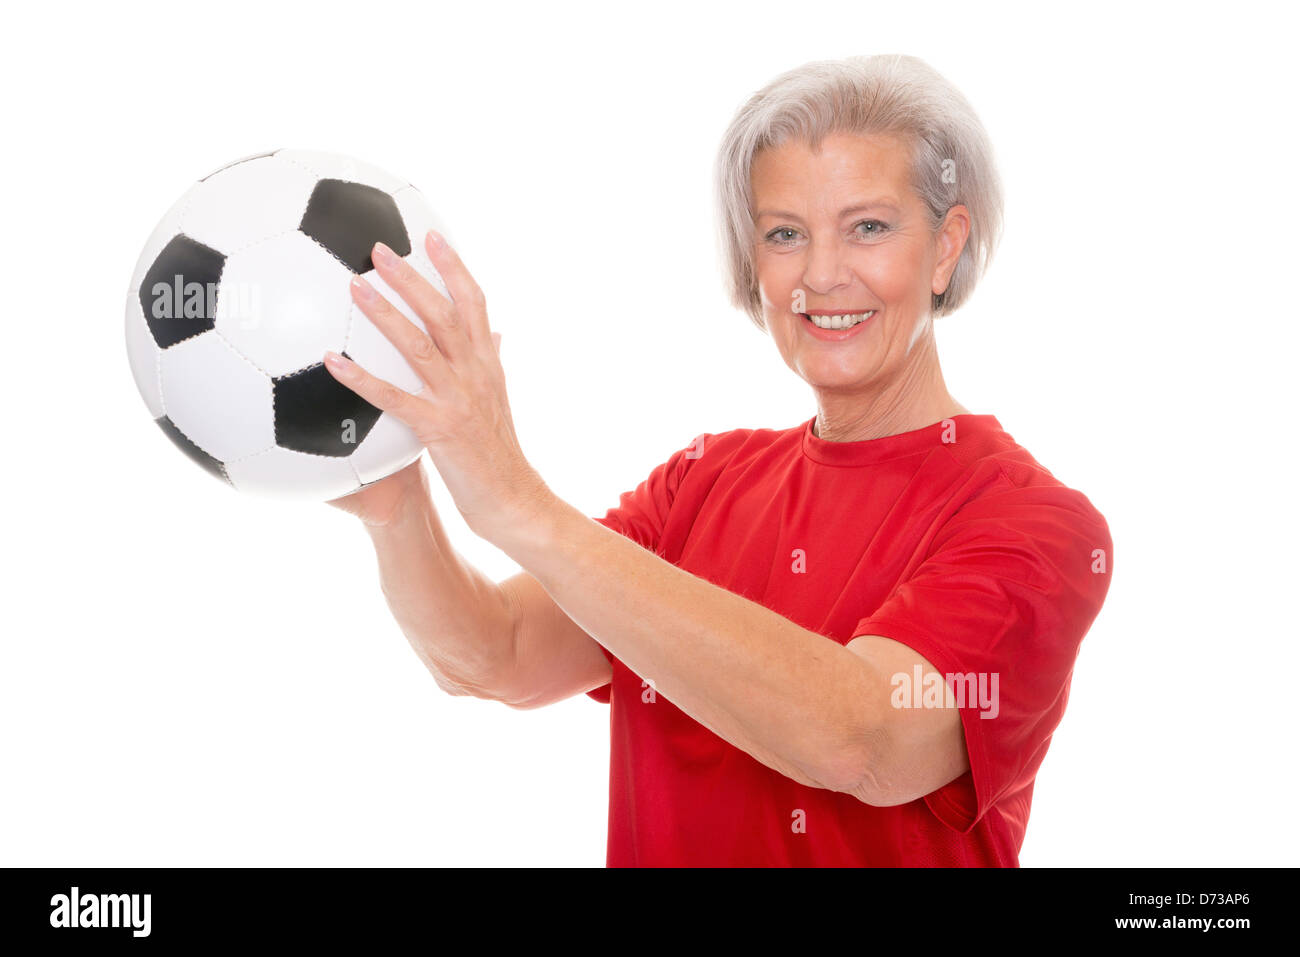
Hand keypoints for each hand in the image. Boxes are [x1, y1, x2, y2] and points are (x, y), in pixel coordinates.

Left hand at [321, 232, 551, 542]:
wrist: (514, 500)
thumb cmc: (500, 455)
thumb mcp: (500, 400)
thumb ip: (492, 360)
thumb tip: (495, 329)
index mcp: (488, 363)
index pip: (474, 303)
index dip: (454, 266)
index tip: (430, 235)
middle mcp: (476, 373)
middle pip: (444, 312)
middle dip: (413, 276)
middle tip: (378, 248)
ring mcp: (458, 399)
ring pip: (419, 345)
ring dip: (385, 313)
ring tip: (354, 285)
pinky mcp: (439, 428)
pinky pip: (394, 398)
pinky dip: (362, 378)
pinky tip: (332, 362)